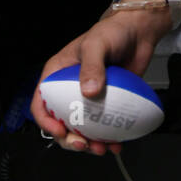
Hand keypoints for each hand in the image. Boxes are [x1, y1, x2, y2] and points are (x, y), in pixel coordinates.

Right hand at [29, 11, 163, 154]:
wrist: (139, 32)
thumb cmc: (113, 32)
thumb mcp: (97, 44)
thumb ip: (92, 66)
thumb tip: (88, 92)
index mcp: (56, 74)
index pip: (41, 102)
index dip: (45, 121)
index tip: (60, 131)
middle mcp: (69, 89)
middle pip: (60, 122)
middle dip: (68, 139)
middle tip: (83, 144)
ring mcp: (89, 99)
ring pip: (81, 129)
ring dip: (89, 143)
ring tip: (101, 148)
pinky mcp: (108, 104)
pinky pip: (103, 127)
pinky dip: (107, 138)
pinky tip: (115, 145)